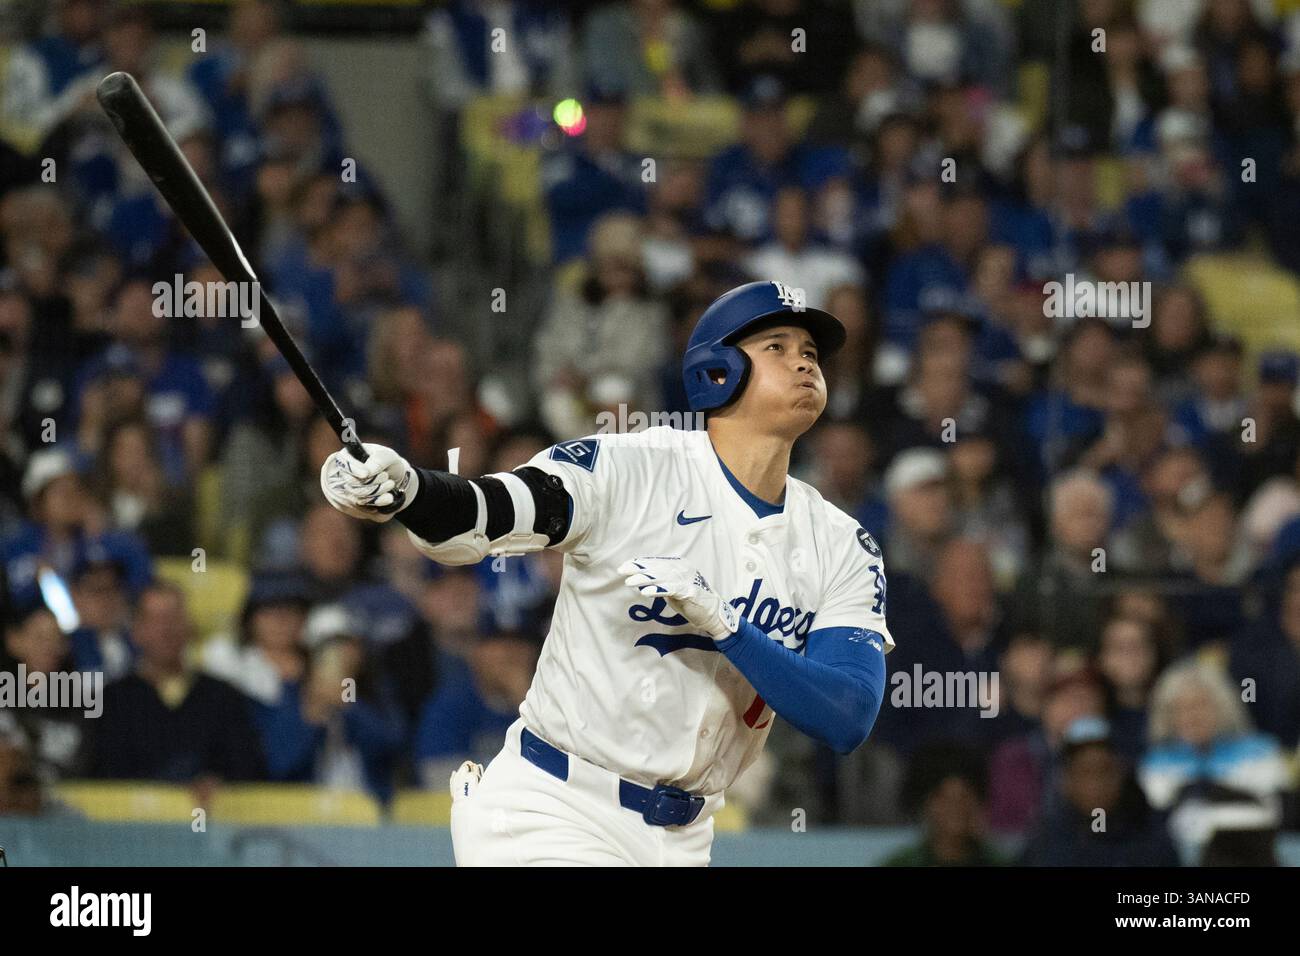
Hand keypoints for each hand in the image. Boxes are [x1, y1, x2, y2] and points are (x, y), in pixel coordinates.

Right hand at [320, 442, 415, 521]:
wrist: (394, 479)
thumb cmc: (387, 463)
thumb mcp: (388, 456)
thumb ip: (378, 460)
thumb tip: (368, 472)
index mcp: (346, 457)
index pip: (342, 462)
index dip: (353, 469)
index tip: (366, 473)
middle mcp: (340, 475)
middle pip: (351, 484)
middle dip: (373, 483)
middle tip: (386, 478)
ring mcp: (343, 492)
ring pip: (357, 498)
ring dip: (378, 493)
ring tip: (390, 485)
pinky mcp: (351, 507)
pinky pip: (362, 510)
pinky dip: (378, 503)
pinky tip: (387, 498)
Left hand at [618, 556, 739, 640]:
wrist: (713, 613)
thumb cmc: (691, 601)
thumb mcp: (673, 588)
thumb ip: (660, 582)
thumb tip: (641, 579)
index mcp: (679, 565)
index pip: (656, 562)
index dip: (640, 563)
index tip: (625, 565)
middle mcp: (684, 569)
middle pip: (657, 567)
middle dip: (638, 568)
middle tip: (622, 570)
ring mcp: (688, 580)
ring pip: (662, 576)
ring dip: (644, 579)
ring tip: (630, 582)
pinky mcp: (690, 592)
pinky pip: (671, 589)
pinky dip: (657, 590)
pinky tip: (645, 592)